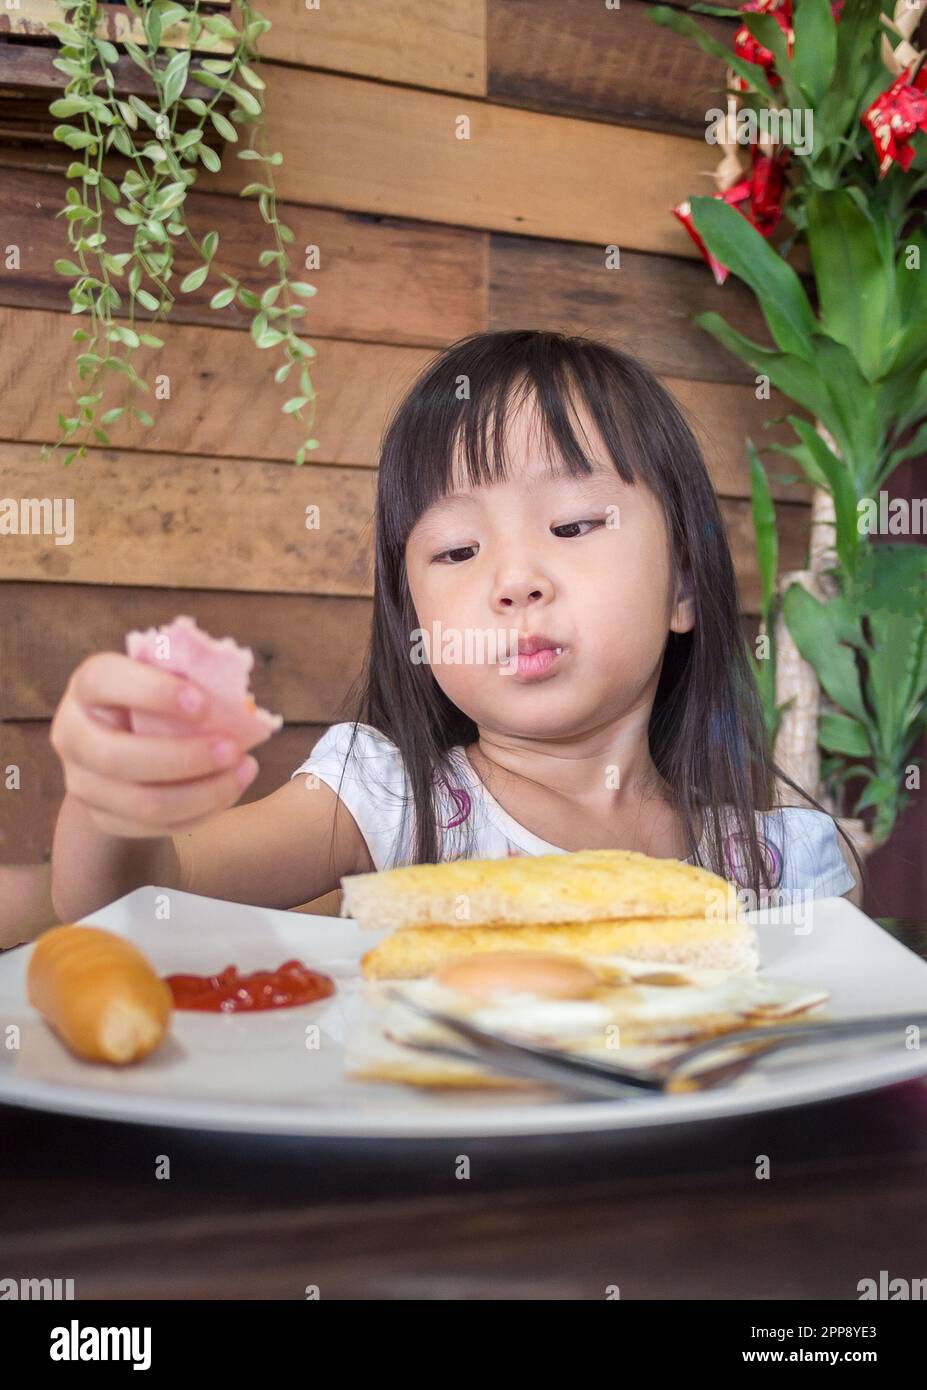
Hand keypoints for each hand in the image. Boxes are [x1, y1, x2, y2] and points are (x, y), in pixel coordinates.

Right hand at [50, 652, 260, 838]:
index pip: (105, 682)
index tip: (203, 702)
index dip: (153, 691)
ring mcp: (81, 782)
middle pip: (118, 758)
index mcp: (87, 686)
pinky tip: (230, 791)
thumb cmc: (157, 699)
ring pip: (142, 803)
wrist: (128, 742)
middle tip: (234, 748)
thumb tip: (235, 698)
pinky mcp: (103, 818)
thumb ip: (188, 677)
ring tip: (244, 770)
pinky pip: (155, 827)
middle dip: (185, 758)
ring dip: (203, 793)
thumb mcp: (165, 677)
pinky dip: (201, 813)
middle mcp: (72, 735)